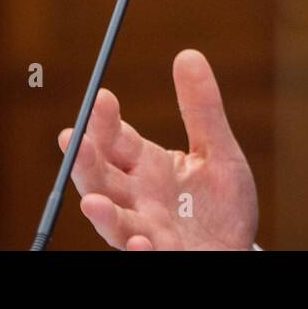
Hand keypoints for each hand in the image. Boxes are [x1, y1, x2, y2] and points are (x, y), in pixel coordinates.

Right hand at [58, 48, 258, 249]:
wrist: (235, 250)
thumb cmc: (220, 204)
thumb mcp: (218, 150)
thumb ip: (202, 109)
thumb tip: (189, 54)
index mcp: (147, 167)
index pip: (117, 140)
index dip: (106, 121)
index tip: (102, 98)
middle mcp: (139, 199)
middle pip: (102, 179)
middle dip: (85, 161)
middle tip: (72, 138)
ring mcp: (148, 231)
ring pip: (115, 222)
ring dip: (102, 214)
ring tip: (91, 202)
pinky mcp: (163, 255)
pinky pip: (148, 254)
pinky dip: (140, 249)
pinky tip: (140, 242)